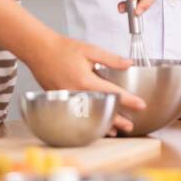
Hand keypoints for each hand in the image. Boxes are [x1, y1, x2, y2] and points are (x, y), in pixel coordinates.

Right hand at [29, 35, 146, 134]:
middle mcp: (76, 93)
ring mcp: (67, 100)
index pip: (112, 93)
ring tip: (117, 131)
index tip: (140, 105)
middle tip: (130, 126)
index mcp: (85, 80)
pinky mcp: (60, 102)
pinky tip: (95, 126)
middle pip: (101, 110)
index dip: (128, 100)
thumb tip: (129, 64)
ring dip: (103, 124)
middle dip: (117, 119)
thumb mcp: (90, 50)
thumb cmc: (63, 49)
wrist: (39, 51)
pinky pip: (77, 115)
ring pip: (88, 116)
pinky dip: (88, 121)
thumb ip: (111, 59)